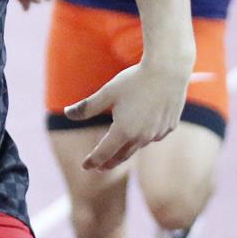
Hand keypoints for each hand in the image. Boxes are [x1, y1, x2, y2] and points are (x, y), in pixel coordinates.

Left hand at [63, 58, 189, 171]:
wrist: (168, 70)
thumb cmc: (135, 79)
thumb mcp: (107, 93)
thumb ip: (87, 107)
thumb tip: (67, 114)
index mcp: (123, 131)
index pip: (103, 153)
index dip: (92, 160)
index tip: (85, 166)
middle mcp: (141, 137)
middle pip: (122, 155)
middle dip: (109, 162)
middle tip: (100, 167)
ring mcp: (157, 133)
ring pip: (139, 146)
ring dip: (127, 149)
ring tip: (119, 150)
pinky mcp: (169, 127)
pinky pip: (153, 136)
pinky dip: (145, 137)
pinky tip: (143, 132)